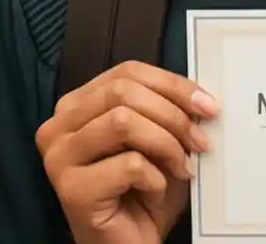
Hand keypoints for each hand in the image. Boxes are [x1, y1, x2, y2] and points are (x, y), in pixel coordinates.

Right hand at [35, 61, 220, 243]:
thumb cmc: (143, 193)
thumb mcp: (158, 141)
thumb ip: (168, 110)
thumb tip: (201, 95)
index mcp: (76, 106)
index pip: (126, 72)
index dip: (172, 84)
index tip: (208, 105)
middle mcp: (57, 127)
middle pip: (123, 92)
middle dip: (173, 114)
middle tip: (201, 140)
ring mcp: (59, 158)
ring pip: (124, 122)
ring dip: (166, 145)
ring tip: (182, 168)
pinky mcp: (71, 189)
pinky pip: (129, 164)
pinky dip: (155, 178)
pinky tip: (154, 193)